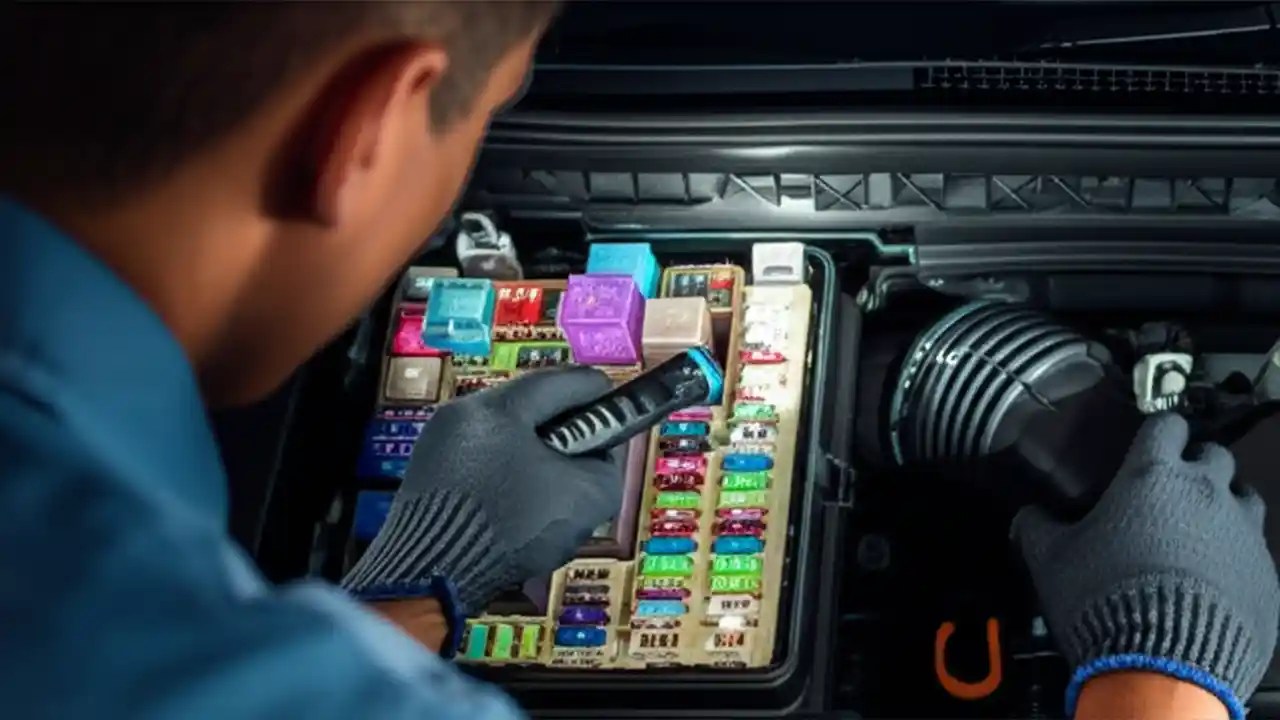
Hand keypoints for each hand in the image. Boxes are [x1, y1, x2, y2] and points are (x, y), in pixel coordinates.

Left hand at [342, 366, 624, 613]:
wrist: (432, 577)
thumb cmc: (511, 530)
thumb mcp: (587, 497)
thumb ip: (607, 463)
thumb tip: (602, 453)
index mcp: (500, 406)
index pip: (563, 380)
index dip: (599, 395)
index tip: (616, 410)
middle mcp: (462, 412)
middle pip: (530, 406)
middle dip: (565, 430)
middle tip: (588, 457)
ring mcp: (438, 441)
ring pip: (504, 435)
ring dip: (534, 454)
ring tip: (552, 491)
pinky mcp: (426, 472)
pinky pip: (479, 460)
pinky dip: (505, 473)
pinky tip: (516, 508)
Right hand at [1013, 413, 1278, 719]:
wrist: (1164, 662)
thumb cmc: (1102, 594)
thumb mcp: (1051, 559)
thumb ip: (1037, 528)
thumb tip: (1026, 517)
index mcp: (1153, 475)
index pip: (1167, 425)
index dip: (1157, 431)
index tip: (1146, 444)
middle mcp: (1206, 492)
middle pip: (1214, 455)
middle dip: (1194, 466)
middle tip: (1169, 492)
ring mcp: (1243, 532)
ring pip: (1244, 498)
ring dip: (1223, 505)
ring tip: (1197, 531)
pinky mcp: (1265, 573)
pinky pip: (1254, 549)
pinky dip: (1235, 552)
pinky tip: (1212, 575)